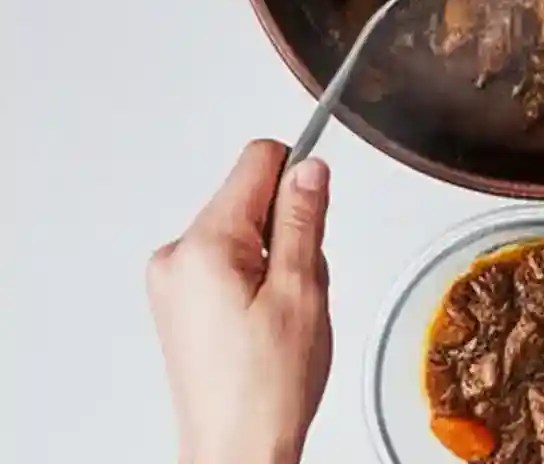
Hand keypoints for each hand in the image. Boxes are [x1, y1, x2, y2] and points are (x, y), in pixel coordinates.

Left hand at [147, 141, 331, 463]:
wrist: (236, 451)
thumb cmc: (266, 388)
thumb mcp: (302, 291)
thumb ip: (304, 220)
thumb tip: (309, 168)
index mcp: (204, 245)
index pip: (257, 162)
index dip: (300, 178)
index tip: (317, 214)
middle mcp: (177, 256)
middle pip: (250, 198)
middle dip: (290, 231)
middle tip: (301, 288)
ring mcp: (173, 281)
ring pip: (243, 233)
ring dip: (276, 260)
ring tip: (283, 314)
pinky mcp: (179, 303)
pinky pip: (228, 264)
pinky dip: (257, 282)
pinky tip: (267, 322)